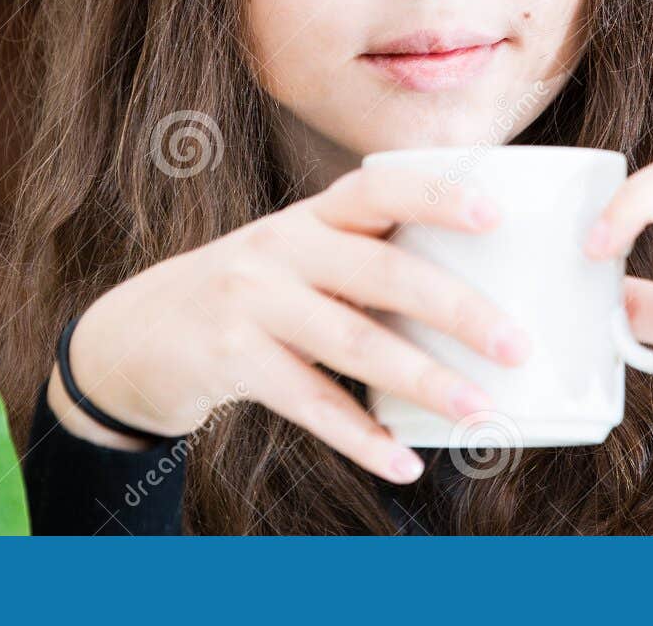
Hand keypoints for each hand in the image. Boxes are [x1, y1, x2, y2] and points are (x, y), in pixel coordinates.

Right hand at [56, 165, 532, 483]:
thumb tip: (473, 312)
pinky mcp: (228, 357)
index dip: (437, 197)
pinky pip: (309, 401)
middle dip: (456, 308)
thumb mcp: (296, 262)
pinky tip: (403, 463)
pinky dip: (361, 437)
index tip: (496, 213)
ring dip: (422, 380)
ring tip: (478, 411)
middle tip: (516, 345)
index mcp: (310, 216)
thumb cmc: (249, 299)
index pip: (380, 189)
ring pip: (352, 340)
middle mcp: (281, 246)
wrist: (137, 334)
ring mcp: (251, 300)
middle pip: (381, 270)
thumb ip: (362, 269)